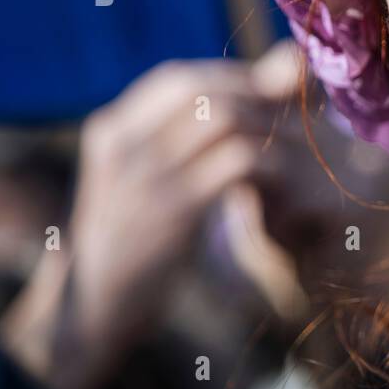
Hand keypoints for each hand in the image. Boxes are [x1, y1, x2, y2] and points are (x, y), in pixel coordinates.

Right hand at [0, 52, 298, 388]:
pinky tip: (286, 180)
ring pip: (223, 117)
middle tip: (294, 120)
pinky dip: (269, 163)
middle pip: (203, 90)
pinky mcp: (174, 212)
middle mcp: (123, 145)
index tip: (270, 99)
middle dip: (256, 96)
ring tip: (291, 148)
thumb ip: (178, 144)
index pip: (179, 79)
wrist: (93, 308)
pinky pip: (235, 163)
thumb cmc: (133, 242)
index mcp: (111, 131)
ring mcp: (145, 177)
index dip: (232, 80)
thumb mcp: (142, 184)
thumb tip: (223, 108)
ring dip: (266, 126)